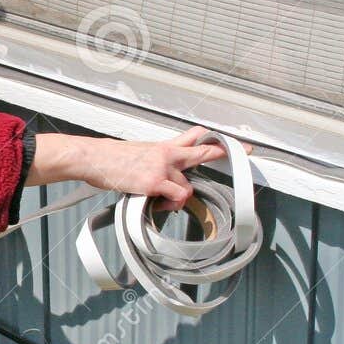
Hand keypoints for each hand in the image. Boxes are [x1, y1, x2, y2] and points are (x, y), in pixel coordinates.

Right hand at [28, 126, 250, 211]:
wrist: (95, 158)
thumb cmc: (113, 159)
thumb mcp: (141, 152)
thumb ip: (159, 157)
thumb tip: (168, 163)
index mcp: (164, 146)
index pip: (196, 137)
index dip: (216, 138)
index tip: (237, 142)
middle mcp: (168, 154)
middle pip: (204, 151)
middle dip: (226, 152)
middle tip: (249, 151)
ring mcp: (162, 167)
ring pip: (187, 187)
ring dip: (177, 198)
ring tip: (159, 200)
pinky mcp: (155, 182)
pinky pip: (175, 197)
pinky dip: (169, 205)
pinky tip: (156, 204)